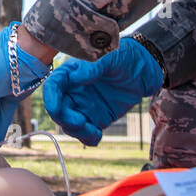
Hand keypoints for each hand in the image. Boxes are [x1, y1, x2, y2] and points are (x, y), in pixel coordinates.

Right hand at [42, 38, 163, 144]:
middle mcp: (74, 91)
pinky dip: (88, 138)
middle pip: (58, 109)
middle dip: (65, 119)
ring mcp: (84, 106)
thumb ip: (93, 66)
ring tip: (94, 131)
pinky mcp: (96, 118)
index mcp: (71, 73)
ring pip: (69, 124)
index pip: (53, 87)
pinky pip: (86, 133)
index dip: (50, 99)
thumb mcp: (110, 57)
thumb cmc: (125, 56)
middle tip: (81, 122)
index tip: (56, 109)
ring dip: (77, 131)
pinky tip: (98, 135)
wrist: (145, 70)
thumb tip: (76, 77)